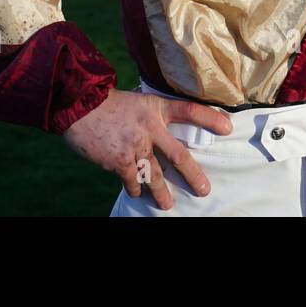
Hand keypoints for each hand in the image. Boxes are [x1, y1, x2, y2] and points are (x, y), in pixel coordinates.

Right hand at [61, 88, 232, 210]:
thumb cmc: (106, 103)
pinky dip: (134, 187)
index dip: (210, 118)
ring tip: (167, 205)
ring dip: (161, 193)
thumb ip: (150, 116)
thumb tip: (161, 132)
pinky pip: (132, 180)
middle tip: (203, 189)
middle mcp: (149, 128)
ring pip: (155, 176)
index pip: (189, 110)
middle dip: (192, 175)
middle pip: (178, 155)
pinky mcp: (119, 161)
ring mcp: (135, 146)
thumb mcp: (135, 101)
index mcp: (155, 107)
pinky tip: (136, 193)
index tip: (227, 128)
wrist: (77, 105)